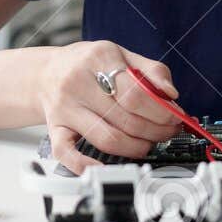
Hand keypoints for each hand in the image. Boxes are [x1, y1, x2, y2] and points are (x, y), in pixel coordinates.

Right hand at [37, 40, 183, 173]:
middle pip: (126, 118)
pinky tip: (105, 167)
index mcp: (97, 58)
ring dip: (136, 148)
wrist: (46, 73)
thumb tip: (171, 94)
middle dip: (156, 131)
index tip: (175, 117)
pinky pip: (68, 153)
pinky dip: (86, 166)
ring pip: (107, 139)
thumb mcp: (120, 54)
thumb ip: (150, 70)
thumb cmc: (86, 64)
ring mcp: (64, 109)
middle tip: (168, 132)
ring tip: (148, 144)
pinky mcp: (54, 129)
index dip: (161, 111)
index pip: (136, 92)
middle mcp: (77, 83)